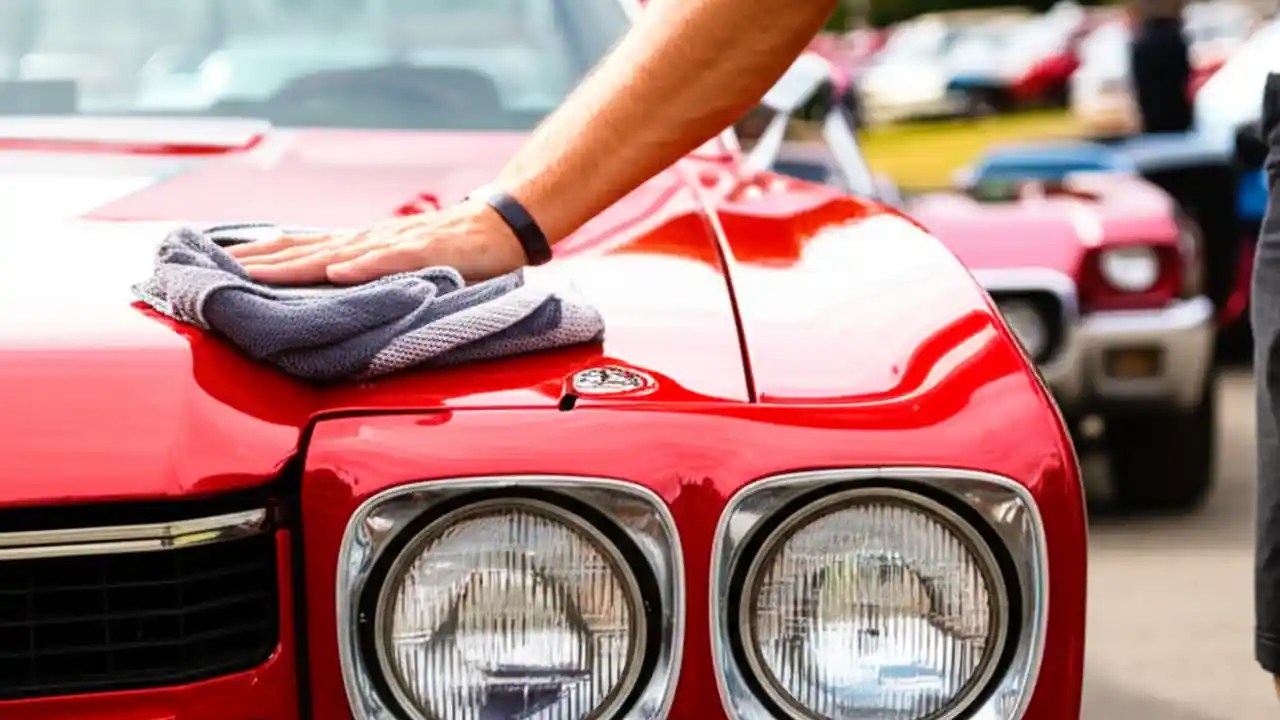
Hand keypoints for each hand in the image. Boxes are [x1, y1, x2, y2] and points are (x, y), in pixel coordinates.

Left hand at [226, 199, 527, 284]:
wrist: (499, 227)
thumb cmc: (451, 252)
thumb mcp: (398, 267)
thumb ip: (365, 281)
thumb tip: (326, 296)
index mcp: (359, 247)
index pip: (299, 250)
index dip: (259, 257)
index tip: (216, 266)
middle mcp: (367, 242)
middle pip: (303, 250)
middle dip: (257, 262)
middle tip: (211, 271)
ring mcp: (394, 245)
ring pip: (336, 254)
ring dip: (293, 264)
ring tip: (254, 272)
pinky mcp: (426, 252)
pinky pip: (391, 260)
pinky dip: (362, 267)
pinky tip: (337, 272)